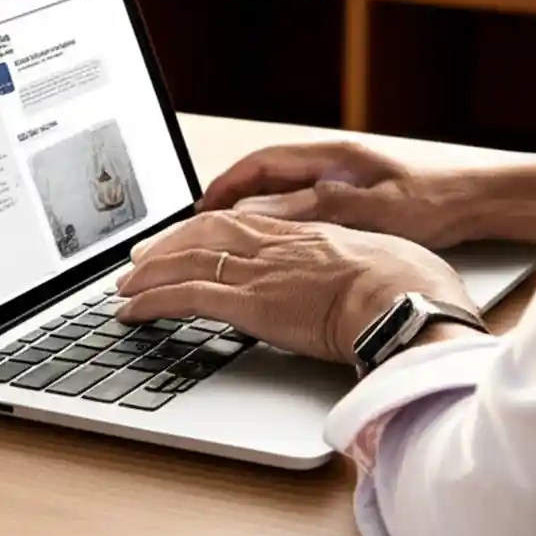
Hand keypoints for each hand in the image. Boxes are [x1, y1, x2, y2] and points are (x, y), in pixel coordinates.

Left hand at [116, 212, 476, 362]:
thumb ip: (357, 271)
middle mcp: (275, 247)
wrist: (408, 300)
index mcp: (306, 236)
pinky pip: (187, 297)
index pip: (240, 224)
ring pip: (187, 261)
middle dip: (166, 246)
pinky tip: (131, 310)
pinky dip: (153, 301)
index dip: (205, 230)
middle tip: (138, 260)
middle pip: (204, 234)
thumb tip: (361, 289)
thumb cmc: (411, 288)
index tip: (186, 238)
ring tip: (123, 288)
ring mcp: (259, 273)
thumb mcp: (383, 265)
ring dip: (149, 275)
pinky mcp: (249, 304)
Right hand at [198, 141, 473, 248]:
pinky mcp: (355, 201)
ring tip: (228, 239)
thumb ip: (311, 208)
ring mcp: (343, 182)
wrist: (481, 202)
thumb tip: (256, 214)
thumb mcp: (370, 209)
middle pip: (264, 178)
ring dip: (251, 214)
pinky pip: (303, 209)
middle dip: (228, 201)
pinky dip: (279, 225)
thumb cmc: (436, 202)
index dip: (226, 185)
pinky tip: (273, 246)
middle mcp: (333, 165)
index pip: (261, 164)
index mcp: (332, 158)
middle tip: (202, 228)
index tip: (202, 209)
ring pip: (282, 195)